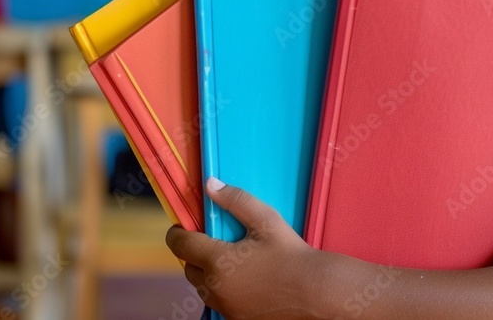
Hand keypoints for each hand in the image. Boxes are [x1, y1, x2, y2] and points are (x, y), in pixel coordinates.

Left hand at [166, 178, 326, 318]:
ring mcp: (225, 307)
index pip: (181, 245)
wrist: (315, 291)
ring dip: (207, 272)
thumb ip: (236, 201)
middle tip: (213, 240)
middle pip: (188, 267)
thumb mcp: (266, 220)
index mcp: (218, 262)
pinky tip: (243, 278)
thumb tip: (211, 186)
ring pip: (202, 287)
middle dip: (195, 252)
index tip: (181, 226)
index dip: (177, 233)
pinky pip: (218, 301)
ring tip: (230, 259)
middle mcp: (215, 288)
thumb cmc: (292, 254)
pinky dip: (222, 289)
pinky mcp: (236, 318)